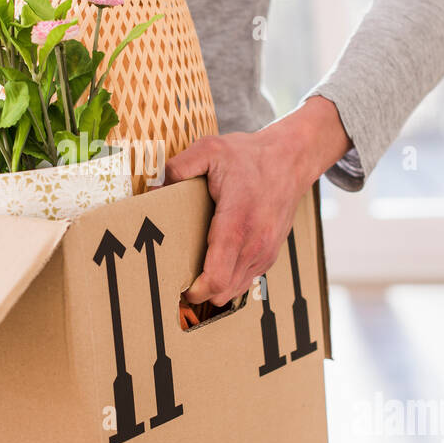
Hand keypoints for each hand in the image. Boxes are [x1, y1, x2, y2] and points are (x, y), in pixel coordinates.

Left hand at [163, 96, 349, 306]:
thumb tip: (152, 190)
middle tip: (179, 278)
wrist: (291, 159)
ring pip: (235, 290)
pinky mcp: (270, 253)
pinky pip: (247, 280)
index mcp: (237, 222)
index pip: (217, 276)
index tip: (178, 286)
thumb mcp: (210, 150)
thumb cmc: (250, 155)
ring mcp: (265, 251)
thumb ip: (178, 168)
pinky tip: (216, 262)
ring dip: (215, 287)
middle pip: (224, 291)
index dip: (195, 290)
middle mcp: (255, 243)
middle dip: (200, 292)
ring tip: (195, 271)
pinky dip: (230, 279)